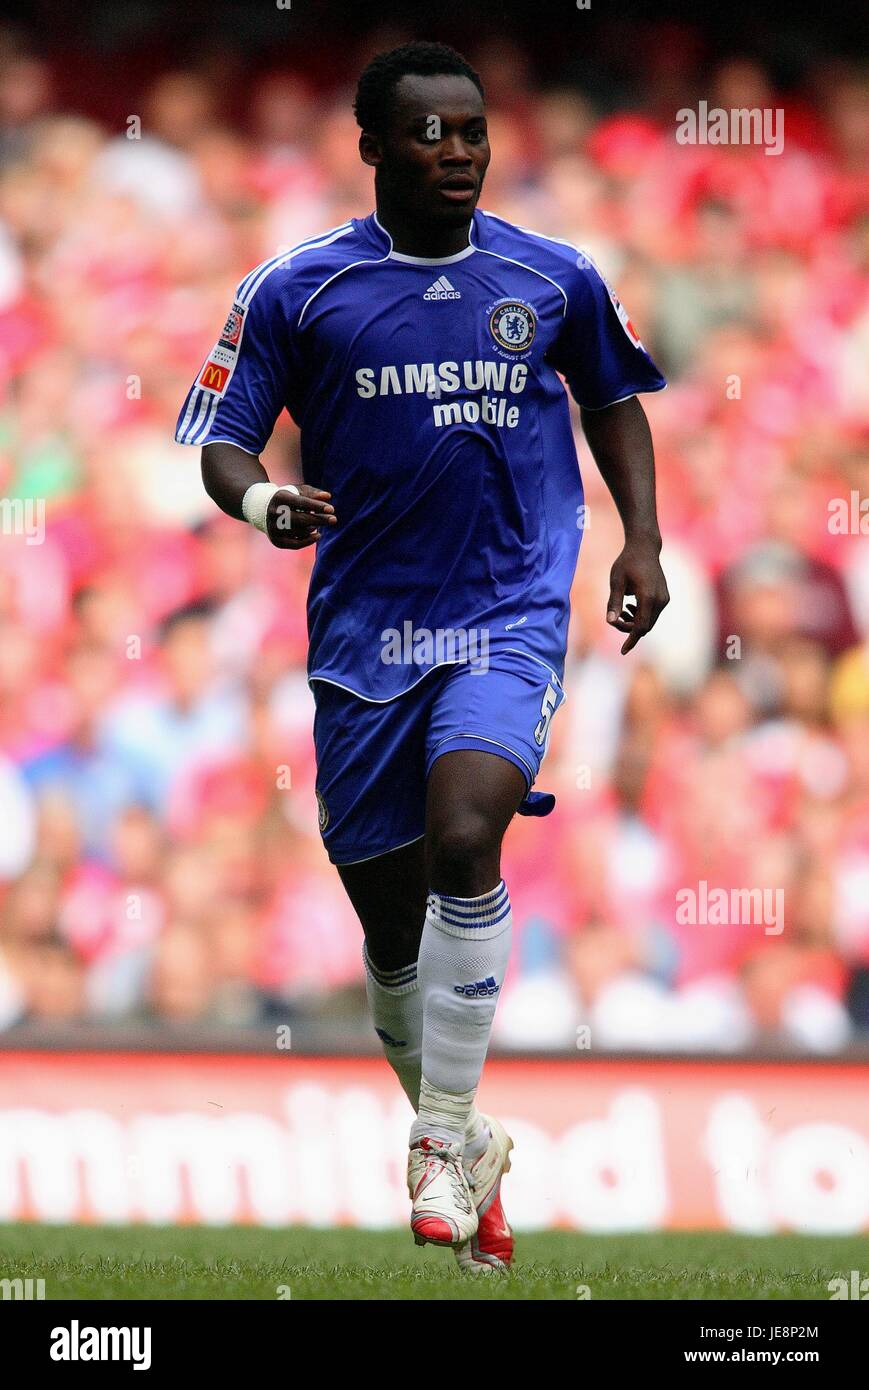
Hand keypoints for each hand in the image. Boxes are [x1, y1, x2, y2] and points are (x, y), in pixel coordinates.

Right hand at [266, 485, 336, 549]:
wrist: (262, 510)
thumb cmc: (287, 498)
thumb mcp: (298, 491)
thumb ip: (313, 493)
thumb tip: (328, 497)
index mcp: (281, 498)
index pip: (302, 502)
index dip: (317, 506)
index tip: (331, 509)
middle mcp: (275, 513)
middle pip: (302, 519)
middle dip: (319, 520)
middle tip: (334, 519)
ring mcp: (274, 528)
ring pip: (300, 531)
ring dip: (313, 528)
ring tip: (317, 525)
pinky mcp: (276, 540)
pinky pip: (295, 544)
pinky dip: (308, 541)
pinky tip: (317, 535)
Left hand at [606, 537, 668, 653]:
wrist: (645, 548)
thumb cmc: (627, 562)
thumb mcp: (615, 581)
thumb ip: (613, 602)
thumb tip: (609, 622)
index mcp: (648, 597)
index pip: (640, 627)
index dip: (631, 640)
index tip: (623, 651)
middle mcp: (660, 600)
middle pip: (645, 627)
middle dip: (629, 628)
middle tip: (614, 618)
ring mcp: (664, 599)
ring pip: (649, 622)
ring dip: (634, 622)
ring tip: (621, 609)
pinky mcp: (664, 597)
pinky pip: (653, 614)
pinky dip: (641, 616)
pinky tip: (629, 606)